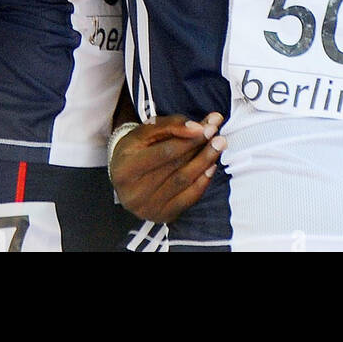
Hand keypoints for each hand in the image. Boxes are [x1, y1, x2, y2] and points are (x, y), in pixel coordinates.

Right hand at [109, 114, 225, 223]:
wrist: (123, 177)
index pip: (165, 152)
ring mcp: (148, 208)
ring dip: (205, 162)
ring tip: (219, 146)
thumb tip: (199, 127)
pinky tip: (212, 167)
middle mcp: (135, 193)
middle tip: (219, 136)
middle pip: (176, 167)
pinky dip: (203, 182)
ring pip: (184, 182)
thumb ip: (170, 125)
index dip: (189, 139)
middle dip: (201, 149)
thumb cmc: (135, 149)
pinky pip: (188, 199)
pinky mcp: (162, 216)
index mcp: (126, 168)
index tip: (209, 127)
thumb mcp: (145, 131)